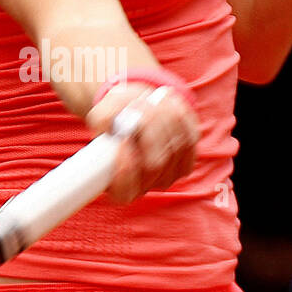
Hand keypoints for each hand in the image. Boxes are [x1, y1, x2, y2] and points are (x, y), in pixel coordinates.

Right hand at [84, 83, 198, 202]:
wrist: (135, 110)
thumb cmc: (116, 116)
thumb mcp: (102, 114)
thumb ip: (103, 120)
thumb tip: (111, 125)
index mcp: (118, 186)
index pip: (124, 191)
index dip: (125, 168)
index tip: (121, 140)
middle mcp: (146, 185)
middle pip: (156, 163)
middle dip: (147, 127)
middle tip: (136, 105)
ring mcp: (170, 175)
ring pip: (175, 145)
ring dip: (162, 116)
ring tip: (148, 101)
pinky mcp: (188, 159)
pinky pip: (190, 137)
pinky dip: (179, 117)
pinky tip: (165, 105)